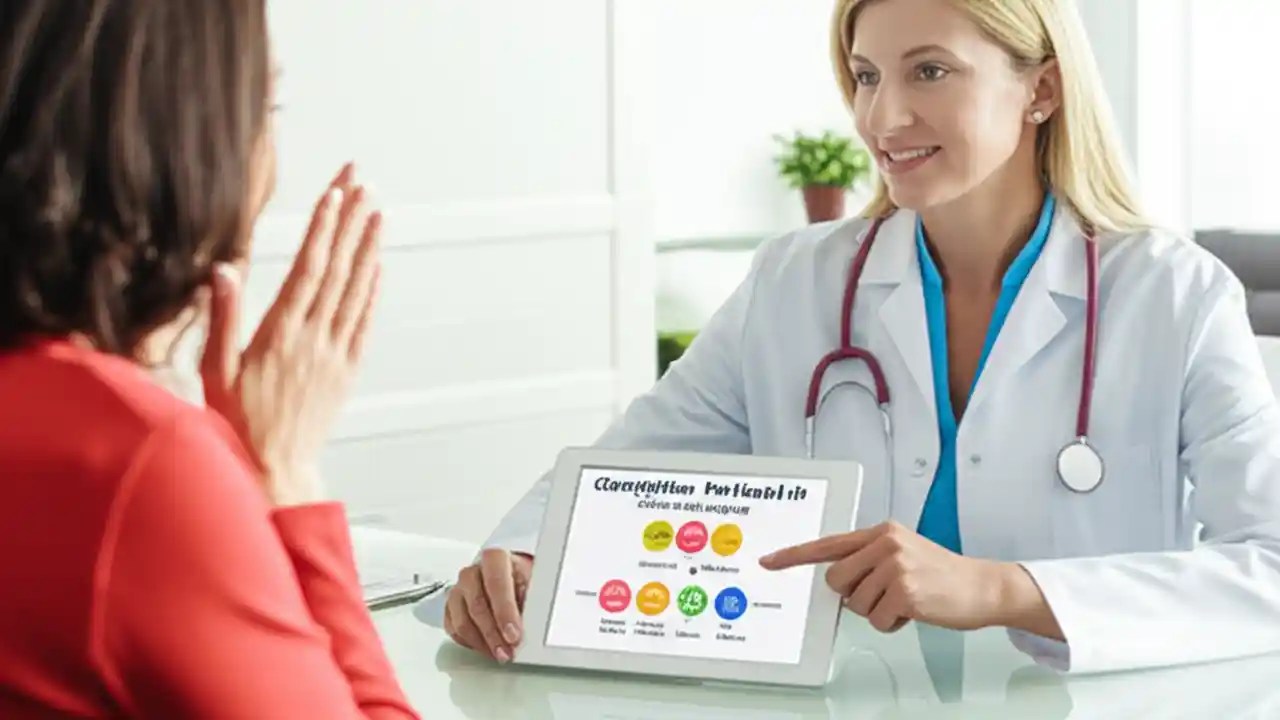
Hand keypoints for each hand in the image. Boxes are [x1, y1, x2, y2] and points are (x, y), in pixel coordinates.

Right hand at [201, 164, 382, 505]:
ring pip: (356, 289)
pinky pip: (365, 323)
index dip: (324, 228)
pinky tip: (378, 267)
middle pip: (338, 268)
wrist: (274, 468)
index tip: (335, 194)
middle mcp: (314, 337)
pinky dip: (373, 292)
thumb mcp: (214, 370)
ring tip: (377, 211)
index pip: (308, 267)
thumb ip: (222, 317)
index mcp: (279, 332)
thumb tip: (225, 269)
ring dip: (368, 247)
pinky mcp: (347, 370)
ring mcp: (335, 353)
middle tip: (363, 182)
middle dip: (351, 221)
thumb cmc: (237, 422)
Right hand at [444, 550, 532, 662]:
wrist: (509, 575)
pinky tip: (486, 647)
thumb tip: (535, 626)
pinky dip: (471, 643)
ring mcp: (458, 590)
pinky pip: (454, 630)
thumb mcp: (533, 582)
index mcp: (495, 559)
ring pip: (462, 622)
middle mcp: (472, 573)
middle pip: (477, 605)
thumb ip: (531, 601)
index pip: (496, 583)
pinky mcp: (450, 608)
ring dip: (482, 643)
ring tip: (500, 653)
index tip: (514, 634)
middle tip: (508, 651)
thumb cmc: (521, 578)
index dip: (505, 612)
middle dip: (494, 634)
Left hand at [760, 521, 1015, 632]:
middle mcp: (886, 543)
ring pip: (855, 604)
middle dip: (855, 594)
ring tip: (907, 600)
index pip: (828, 544)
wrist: (982, 586)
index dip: (794, 555)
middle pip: (836, 580)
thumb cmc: (940, 574)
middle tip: (886, 593)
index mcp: (881, 531)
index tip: (770, 561)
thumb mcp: (902, 554)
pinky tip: (915, 611)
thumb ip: (868, 559)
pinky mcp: (905, 591)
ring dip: (878, 610)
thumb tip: (834, 581)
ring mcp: (895, 566)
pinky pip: (876, 619)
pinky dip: (893, 623)